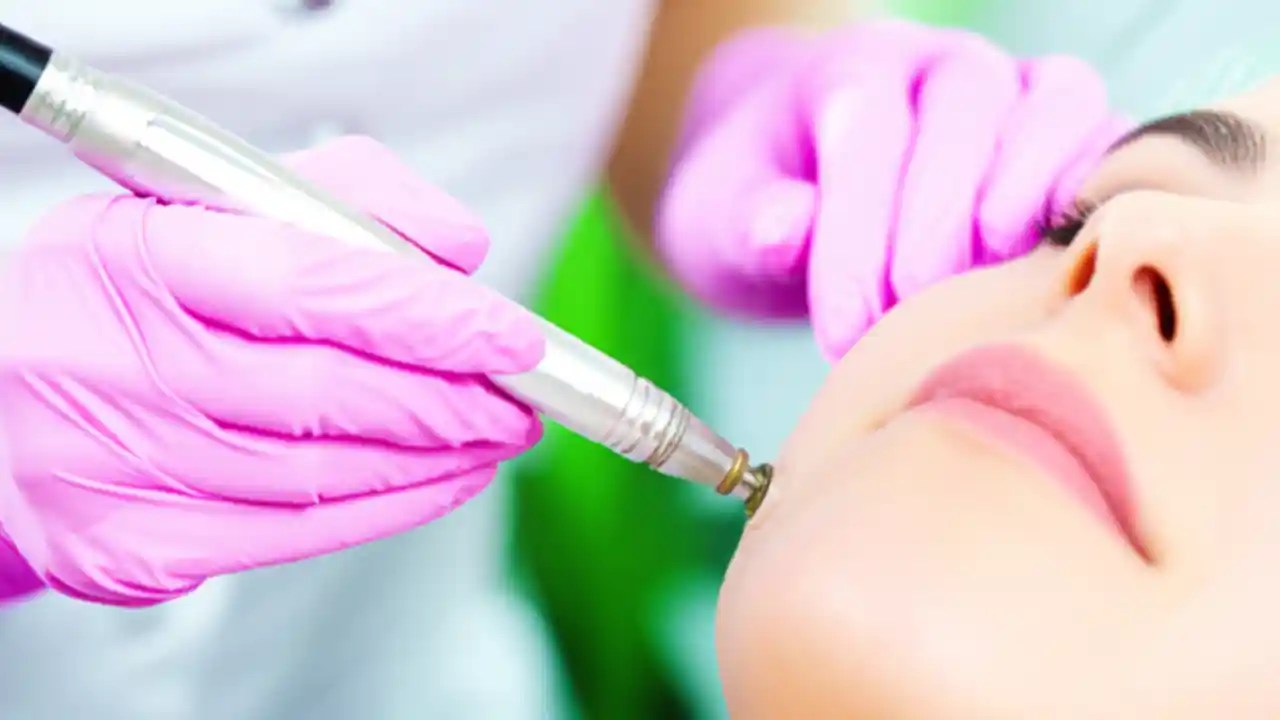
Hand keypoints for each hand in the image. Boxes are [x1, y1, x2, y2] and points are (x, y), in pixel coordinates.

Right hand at [0, 136, 543, 605]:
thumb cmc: (116, 293)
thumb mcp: (205, 205)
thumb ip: (343, 199)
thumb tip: (456, 251)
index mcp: (139, 259)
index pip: (314, 285)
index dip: (430, 317)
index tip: (511, 334)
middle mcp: (121, 367)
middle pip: (329, 394)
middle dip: (452, 400)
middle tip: (522, 397)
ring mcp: (122, 470)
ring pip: (323, 474)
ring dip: (434, 459)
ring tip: (496, 436)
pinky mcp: (132, 548)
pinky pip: (293, 536)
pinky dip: (387, 509)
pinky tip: (440, 482)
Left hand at [658, 20, 1131, 359]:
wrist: (805, 170)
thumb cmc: (762, 197)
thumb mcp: (719, 216)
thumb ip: (744, 221)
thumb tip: (781, 229)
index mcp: (849, 70)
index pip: (862, 131)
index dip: (856, 236)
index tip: (842, 331)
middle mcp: (938, 64)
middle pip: (964, 107)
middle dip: (936, 222)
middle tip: (903, 315)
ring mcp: (1012, 88)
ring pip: (1054, 102)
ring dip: (1028, 194)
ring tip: (984, 282)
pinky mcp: (1065, 131)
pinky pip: (1109, 138)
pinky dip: (1096, 194)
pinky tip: (1056, 268)